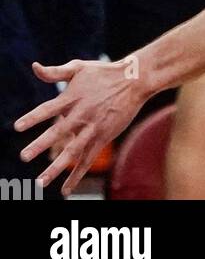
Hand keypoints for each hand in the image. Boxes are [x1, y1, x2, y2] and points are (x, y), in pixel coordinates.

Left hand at [14, 57, 148, 193]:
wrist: (133, 79)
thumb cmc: (103, 72)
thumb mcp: (78, 67)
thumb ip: (55, 72)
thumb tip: (34, 68)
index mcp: (71, 97)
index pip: (48, 109)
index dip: (33, 117)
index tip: (17, 127)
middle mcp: (80, 114)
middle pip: (57, 132)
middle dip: (40, 145)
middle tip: (24, 156)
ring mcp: (92, 128)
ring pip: (72, 152)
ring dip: (56, 168)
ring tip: (40, 182)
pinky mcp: (102, 137)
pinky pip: (87, 160)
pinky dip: (76, 176)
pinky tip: (65, 190)